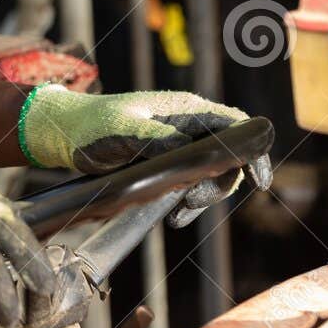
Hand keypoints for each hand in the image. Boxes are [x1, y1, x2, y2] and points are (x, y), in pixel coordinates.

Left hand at [19, 86, 273, 226]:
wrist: (66, 136)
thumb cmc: (92, 125)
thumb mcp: (122, 131)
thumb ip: (156, 139)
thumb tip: (189, 150)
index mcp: (184, 110)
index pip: (235, 126)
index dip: (254, 151)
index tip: (261, 181)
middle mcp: (187, 126)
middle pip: (227, 156)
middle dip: (219, 184)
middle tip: (191, 203)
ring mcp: (178, 145)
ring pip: (211, 174)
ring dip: (202, 197)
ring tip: (179, 215)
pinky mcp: (166, 164)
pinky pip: (190, 183)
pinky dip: (188, 202)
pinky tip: (174, 217)